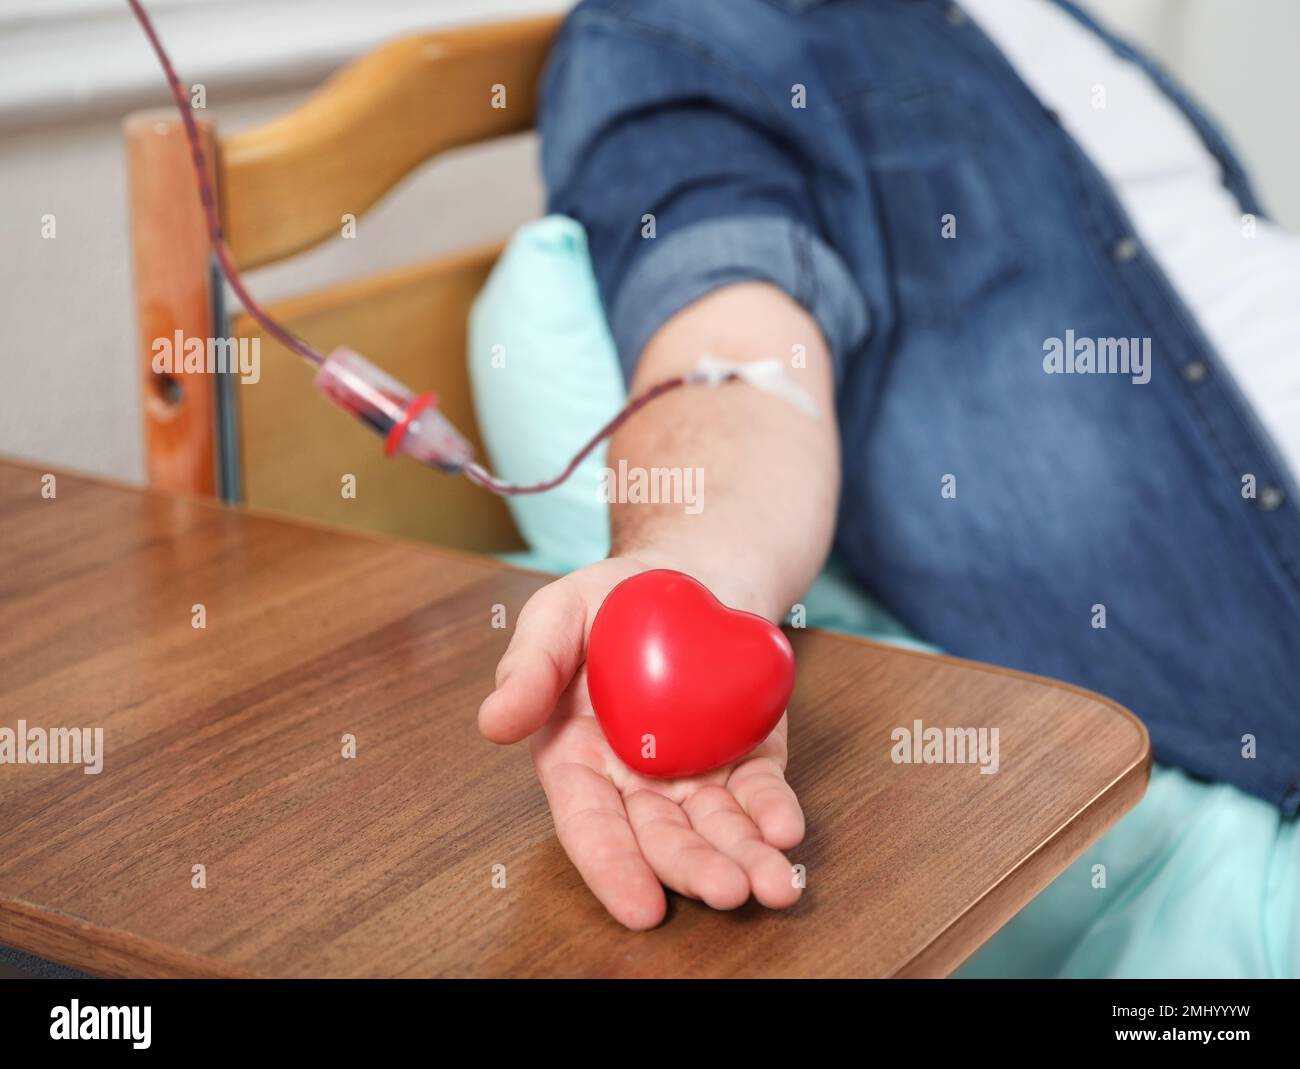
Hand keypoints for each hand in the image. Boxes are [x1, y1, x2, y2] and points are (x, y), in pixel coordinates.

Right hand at [478, 556, 804, 929]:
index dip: (613, 866)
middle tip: (725, 891)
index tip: (641, 907)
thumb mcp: (555, 616)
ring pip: (716, 826)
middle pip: (662, 837)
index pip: (590, 824)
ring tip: (773, 884)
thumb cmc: (609, 599)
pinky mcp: (747, 753)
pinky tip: (786, 829)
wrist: (682, 572)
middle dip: (693, 868)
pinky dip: (773, 810)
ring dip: (744, 856)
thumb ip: (527, 667)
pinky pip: (760, 788)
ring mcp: (695, 771)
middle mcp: (636, 781)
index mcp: (578, 760)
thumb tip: (492, 724)